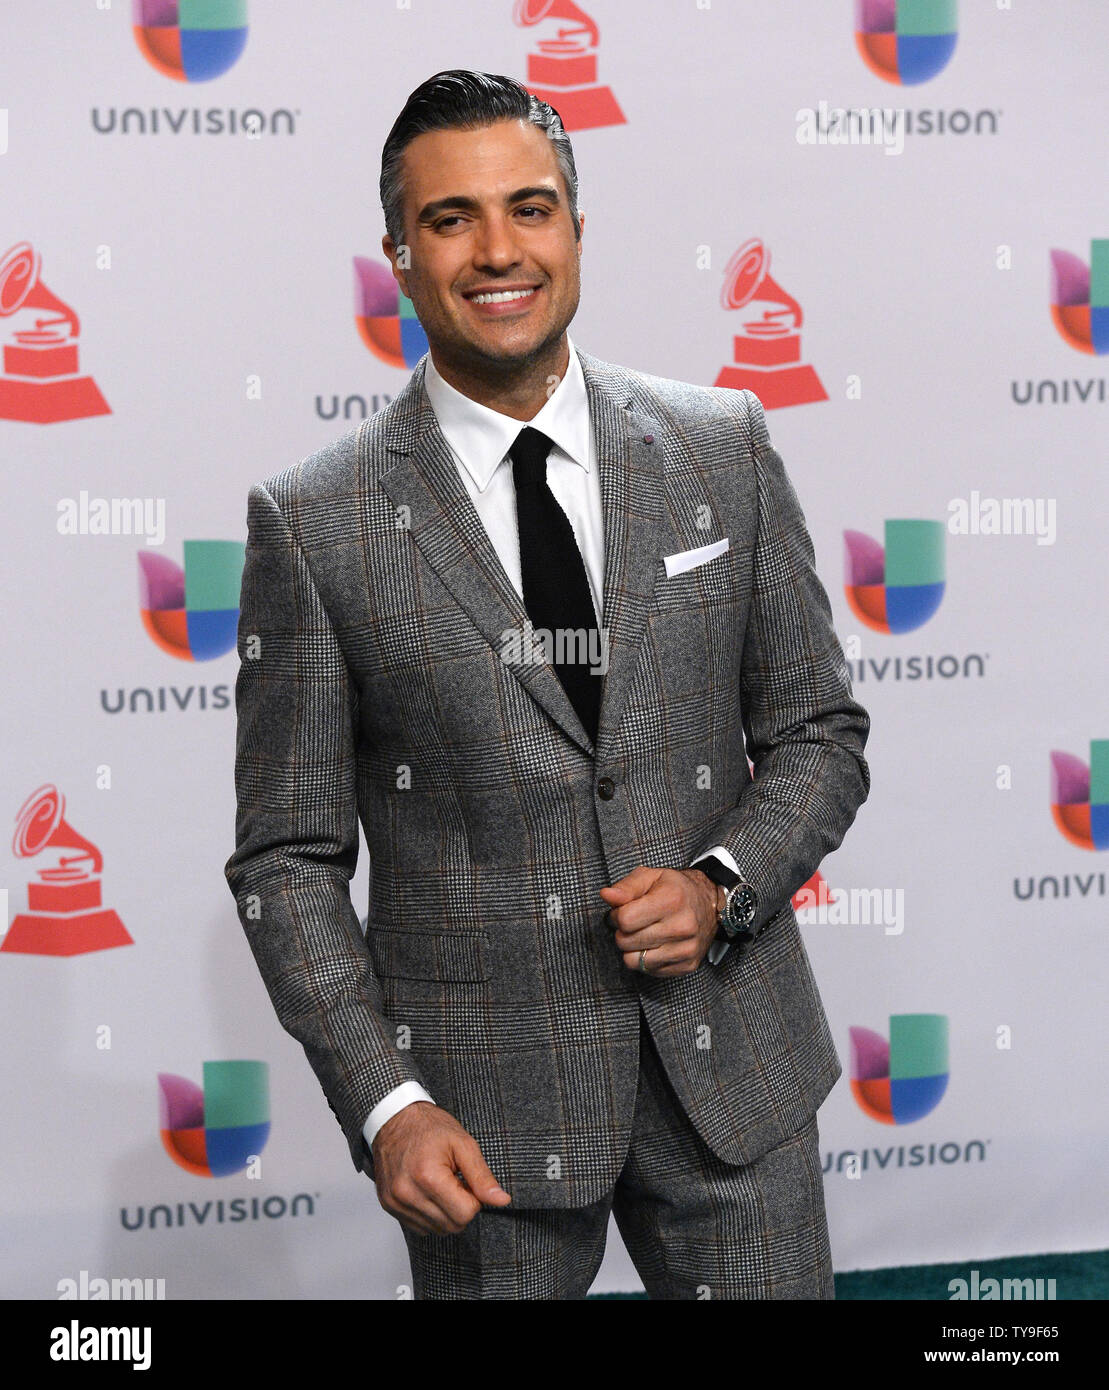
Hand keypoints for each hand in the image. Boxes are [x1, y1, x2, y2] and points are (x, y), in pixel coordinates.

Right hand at [371, 1101, 510, 1235]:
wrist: (394, 1118)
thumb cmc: (429, 1128)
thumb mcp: (463, 1144)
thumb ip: (482, 1176)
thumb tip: (502, 1200)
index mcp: (428, 1176)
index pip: (465, 1214)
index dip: (473, 1198)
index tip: (465, 1180)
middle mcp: (407, 1193)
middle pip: (452, 1226)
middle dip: (460, 1207)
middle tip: (454, 1181)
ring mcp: (395, 1202)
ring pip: (436, 1230)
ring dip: (445, 1212)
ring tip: (439, 1183)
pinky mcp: (389, 1206)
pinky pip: (419, 1227)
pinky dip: (429, 1213)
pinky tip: (426, 1191)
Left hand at [599, 865, 721, 977]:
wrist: (710, 905)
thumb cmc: (675, 889)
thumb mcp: (650, 877)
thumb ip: (626, 887)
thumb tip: (606, 895)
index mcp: (672, 900)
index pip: (625, 920)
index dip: (616, 915)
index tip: (622, 911)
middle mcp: (682, 926)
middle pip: (626, 942)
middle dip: (622, 932)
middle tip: (633, 923)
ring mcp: (687, 949)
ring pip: (634, 961)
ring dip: (632, 949)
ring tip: (643, 934)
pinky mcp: (687, 965)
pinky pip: (649, 971)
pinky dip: (647, 959)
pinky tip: (656, 945)